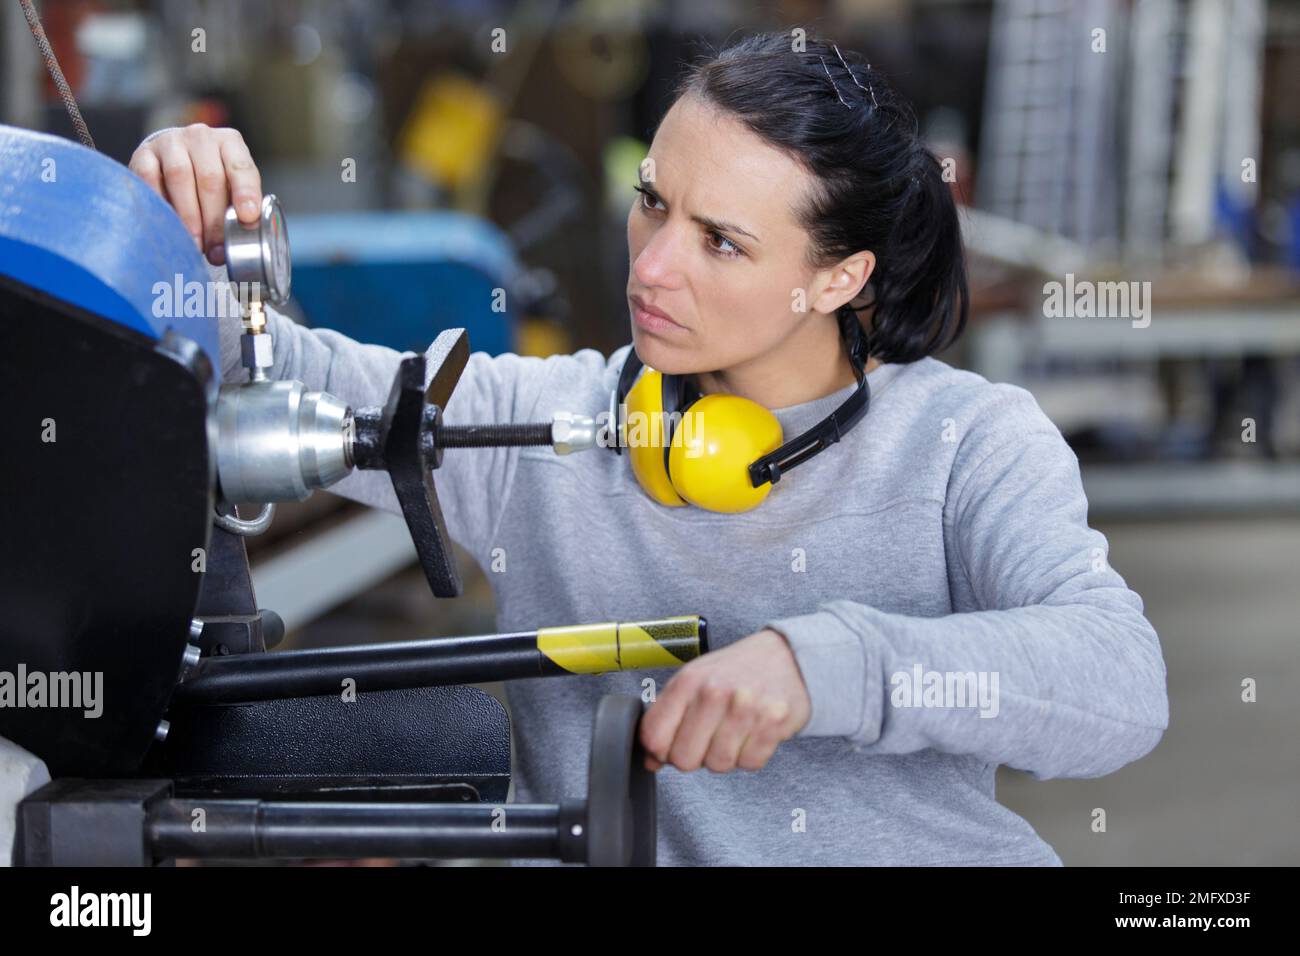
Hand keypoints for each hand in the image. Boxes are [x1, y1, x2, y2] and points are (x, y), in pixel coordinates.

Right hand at [128, 124, 262, 265]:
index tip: (247, 217)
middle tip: (216, 249)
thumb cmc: (208, 181)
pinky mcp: (144, 153)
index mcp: (229, 143)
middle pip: (210, 178)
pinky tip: (169, 225)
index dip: (245, 192)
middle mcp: (201, 137)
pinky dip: (161, 205)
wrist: (169, 160)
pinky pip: (150, 179)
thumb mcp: (230, 187)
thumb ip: (238, 207)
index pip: (241, 167)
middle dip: (214, 219)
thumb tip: (240, 238)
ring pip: (180, 177)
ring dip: (188, 216)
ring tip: (195, 243)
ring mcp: (170, 142)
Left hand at [638, 628, 810, 772]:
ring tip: (733, 732)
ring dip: (724, 756)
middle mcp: (714, 692)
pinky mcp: (773, 723)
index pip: (654, 736)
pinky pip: (749, 764)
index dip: (659, 751)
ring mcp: (745, 708)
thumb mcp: (696, 679)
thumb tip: (650, 760)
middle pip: (684, 759)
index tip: (671, 746)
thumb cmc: (737, 670)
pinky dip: (750, 756)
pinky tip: (753, 734)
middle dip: (694, 757)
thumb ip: (669, 715)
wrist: (789, 656)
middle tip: (707, 740)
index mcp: (688, 680)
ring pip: (718, 764)